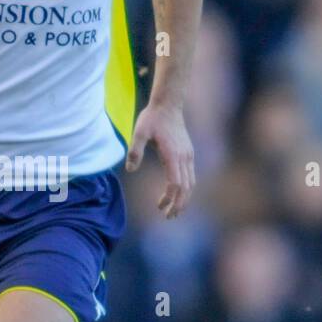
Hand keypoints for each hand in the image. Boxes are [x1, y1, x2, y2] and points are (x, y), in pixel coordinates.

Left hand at [125, 101, 194, 218]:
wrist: (169, 104)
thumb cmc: (152, 118)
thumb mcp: (139, 132)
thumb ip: (135, 151)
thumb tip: (130, 170)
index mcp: (173, 155)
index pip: (175, 184)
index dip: (169, 198)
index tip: (159, 207)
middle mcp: (184, 157)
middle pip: (185, 188)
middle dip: (178, 205)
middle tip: (168, 217)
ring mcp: (189, 155)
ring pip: (191, 183)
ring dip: (184, 199)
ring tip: (174, 211)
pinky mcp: (189, 153)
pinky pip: (191, 176)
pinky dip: (186, 189)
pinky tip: (178, 194)